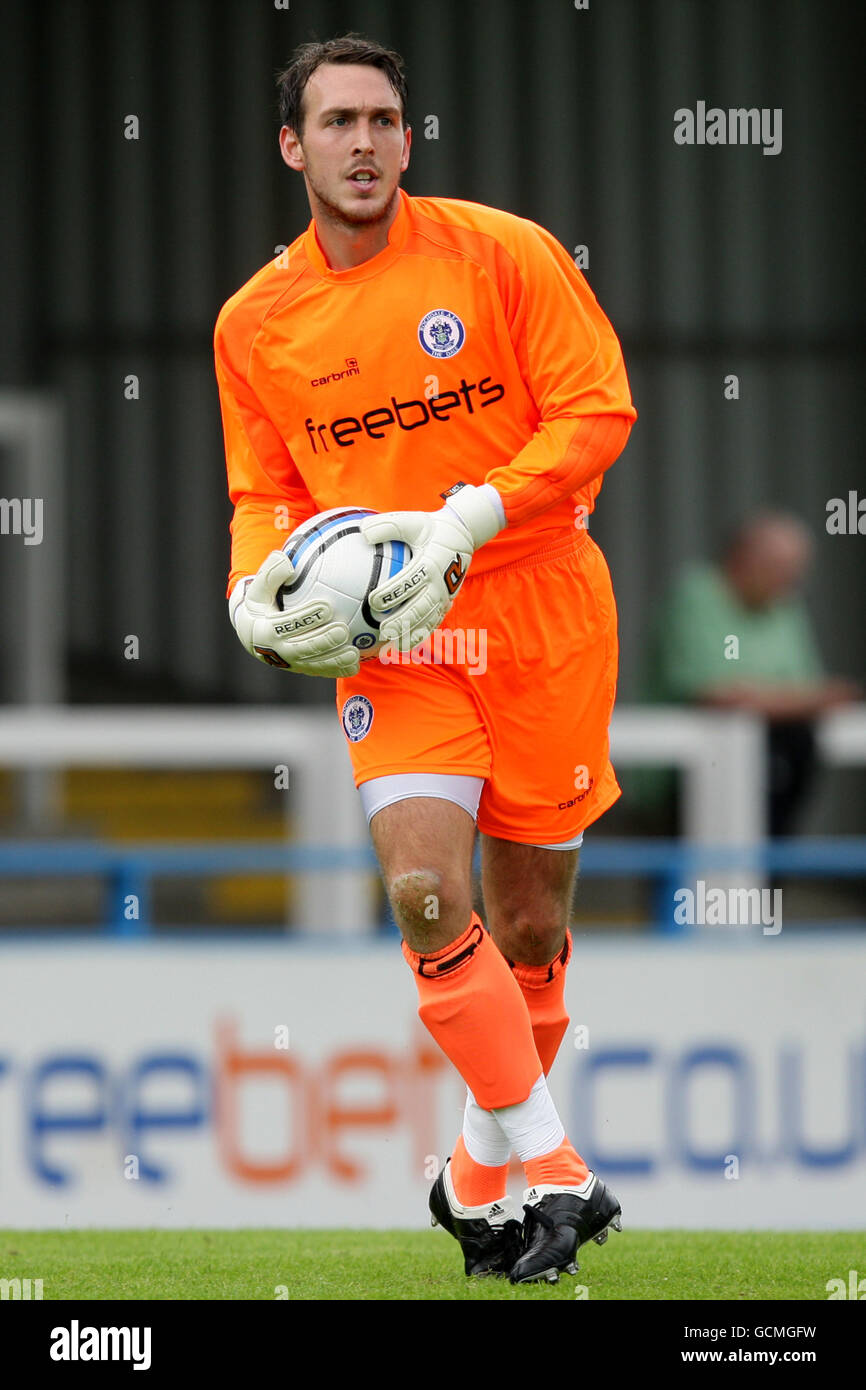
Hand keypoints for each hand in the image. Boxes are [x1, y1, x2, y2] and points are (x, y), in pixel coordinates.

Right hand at [229, 550, 360, 676]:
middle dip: (323, 641)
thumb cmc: (261, 603)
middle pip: (302, 648)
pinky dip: (338, 669)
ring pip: (315, 664)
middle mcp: (278, 651)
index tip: (327, 606)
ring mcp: (291, 663)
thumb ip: (270, 573)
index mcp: (265, 630)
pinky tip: (356, 664)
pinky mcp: (302, 669)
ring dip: (335, 659)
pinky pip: (322, 671)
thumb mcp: (258, 587)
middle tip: (342, 630)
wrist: (253, 634)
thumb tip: (286, 559)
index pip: (286, 625)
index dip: (306, 617)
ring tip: (354, 652)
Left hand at [360, 484, 502, 650]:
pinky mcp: (446, 604)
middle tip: (383, 629)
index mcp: (431, 563)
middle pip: (421, 607)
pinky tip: (401, 646)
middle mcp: (440, 583)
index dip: (392, 593)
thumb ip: (388, 525)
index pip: (410, 581)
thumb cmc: (430, 529)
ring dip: (410, 633)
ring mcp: (445, 596)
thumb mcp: (412, 521)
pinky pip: (432, 623)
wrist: (462, 535)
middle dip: (402, 620)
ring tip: (392, 643)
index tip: (373, 602)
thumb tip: (362, 531)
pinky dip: (418, 636)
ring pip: (427, 620)